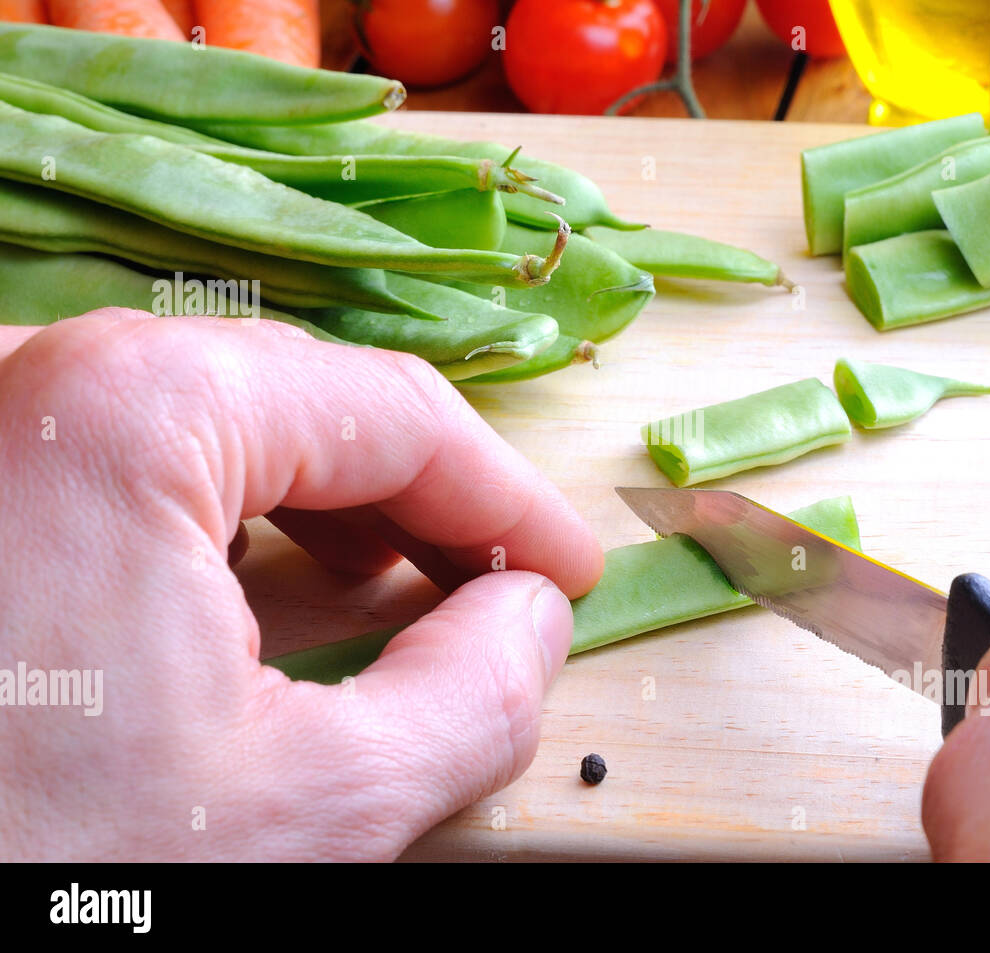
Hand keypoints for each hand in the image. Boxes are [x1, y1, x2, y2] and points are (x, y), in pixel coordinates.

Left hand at [0, 311, 602, 860]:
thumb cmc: (36, 868)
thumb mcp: (309, 809)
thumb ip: (475, 696)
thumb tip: (532, 618)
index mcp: (141, 410)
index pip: (398, 414)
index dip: (512, 497)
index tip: (571, 569)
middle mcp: (43, 376)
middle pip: (308, 406)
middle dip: (429, 502)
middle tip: (504, 591)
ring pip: (221, 431)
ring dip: (337, 510)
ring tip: (407, 596)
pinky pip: (135, 469)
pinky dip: (232, 527)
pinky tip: (275, 600)